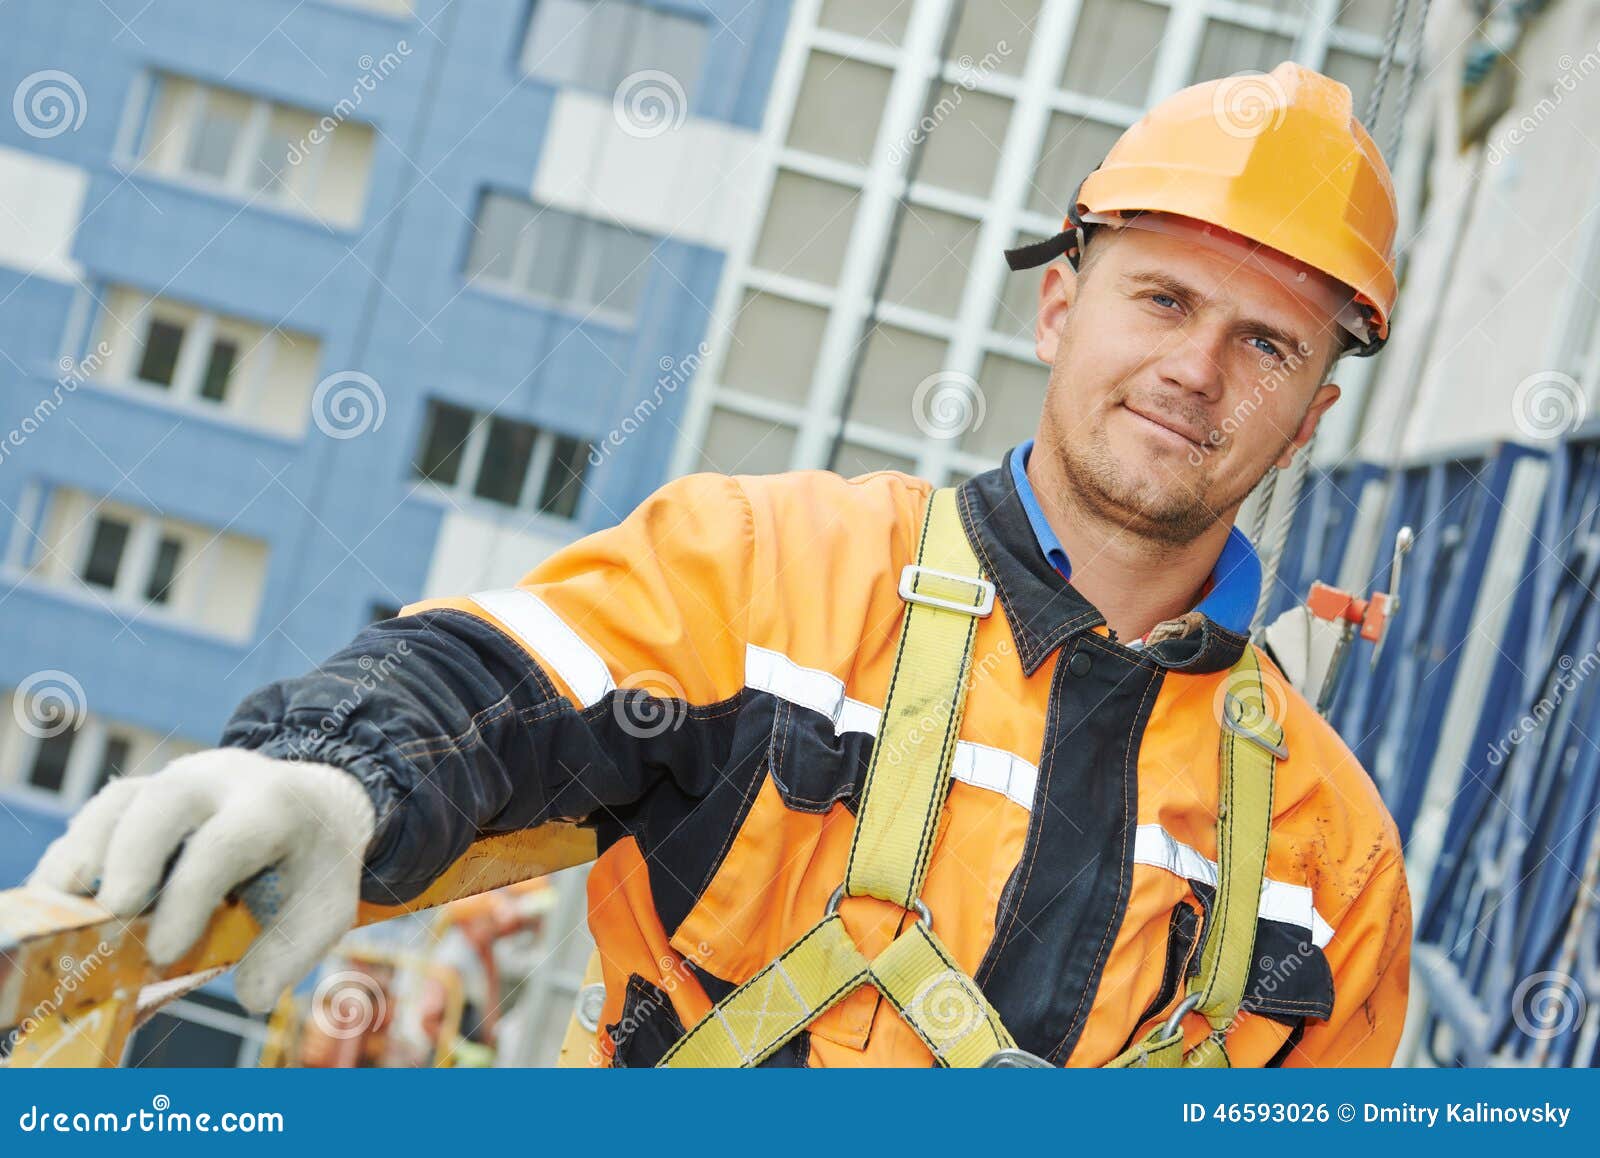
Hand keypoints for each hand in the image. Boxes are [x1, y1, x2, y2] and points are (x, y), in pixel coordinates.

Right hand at [29, 748, 375, 1011]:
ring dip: (86, 855)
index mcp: (275, 808)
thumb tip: (252, 996)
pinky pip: (101, 813)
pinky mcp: (147, 791)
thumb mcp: (327, 905)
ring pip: (122, 801)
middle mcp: (224, 782)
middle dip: (131, 857)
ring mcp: (180, 779)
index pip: (225, 844)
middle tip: (113, 914)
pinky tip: (62, 898)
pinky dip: (76, 853)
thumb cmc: (315, 863)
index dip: (189, 896)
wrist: (316, 803)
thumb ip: (294, 950)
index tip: (162, 953)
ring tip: (65, 911)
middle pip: (165, 801)